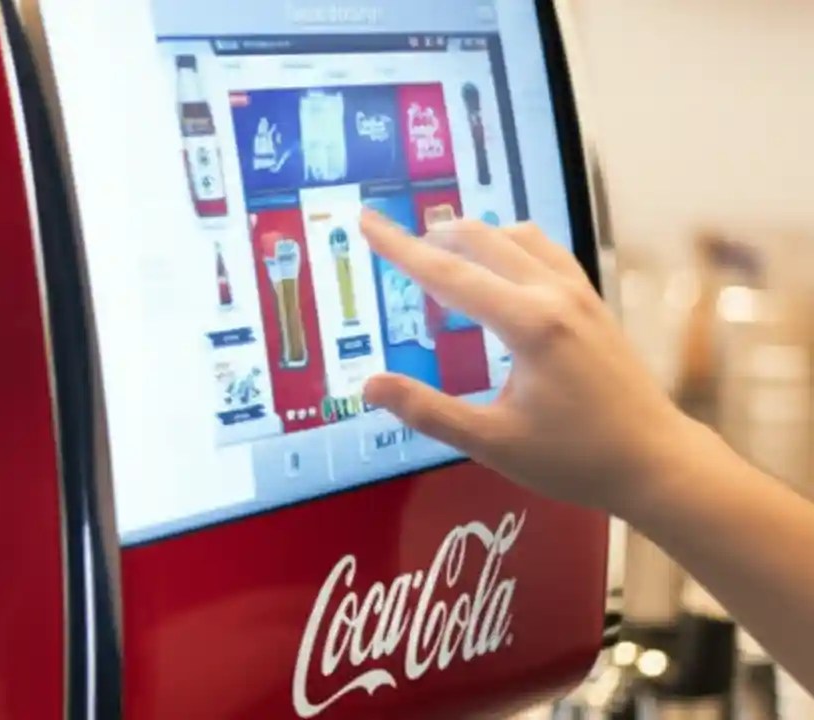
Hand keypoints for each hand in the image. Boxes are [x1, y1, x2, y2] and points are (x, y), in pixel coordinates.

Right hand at [360, 212, 703, 512]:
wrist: (655, 462)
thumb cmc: (576, 458)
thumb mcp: (492, 442)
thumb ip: (428, 411)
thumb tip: (371, 386)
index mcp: (529, 324)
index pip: (448, 274)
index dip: (401, 248)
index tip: (369, 222)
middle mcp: (555, 296)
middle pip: (482, 240)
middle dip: (433, 235)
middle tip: (396, 240)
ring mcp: (579, 294)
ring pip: (518, 236)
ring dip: (474, 236)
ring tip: (441, 252)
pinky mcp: (593, 302)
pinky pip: (545, 251)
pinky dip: (509, 246)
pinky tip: (498, 267)